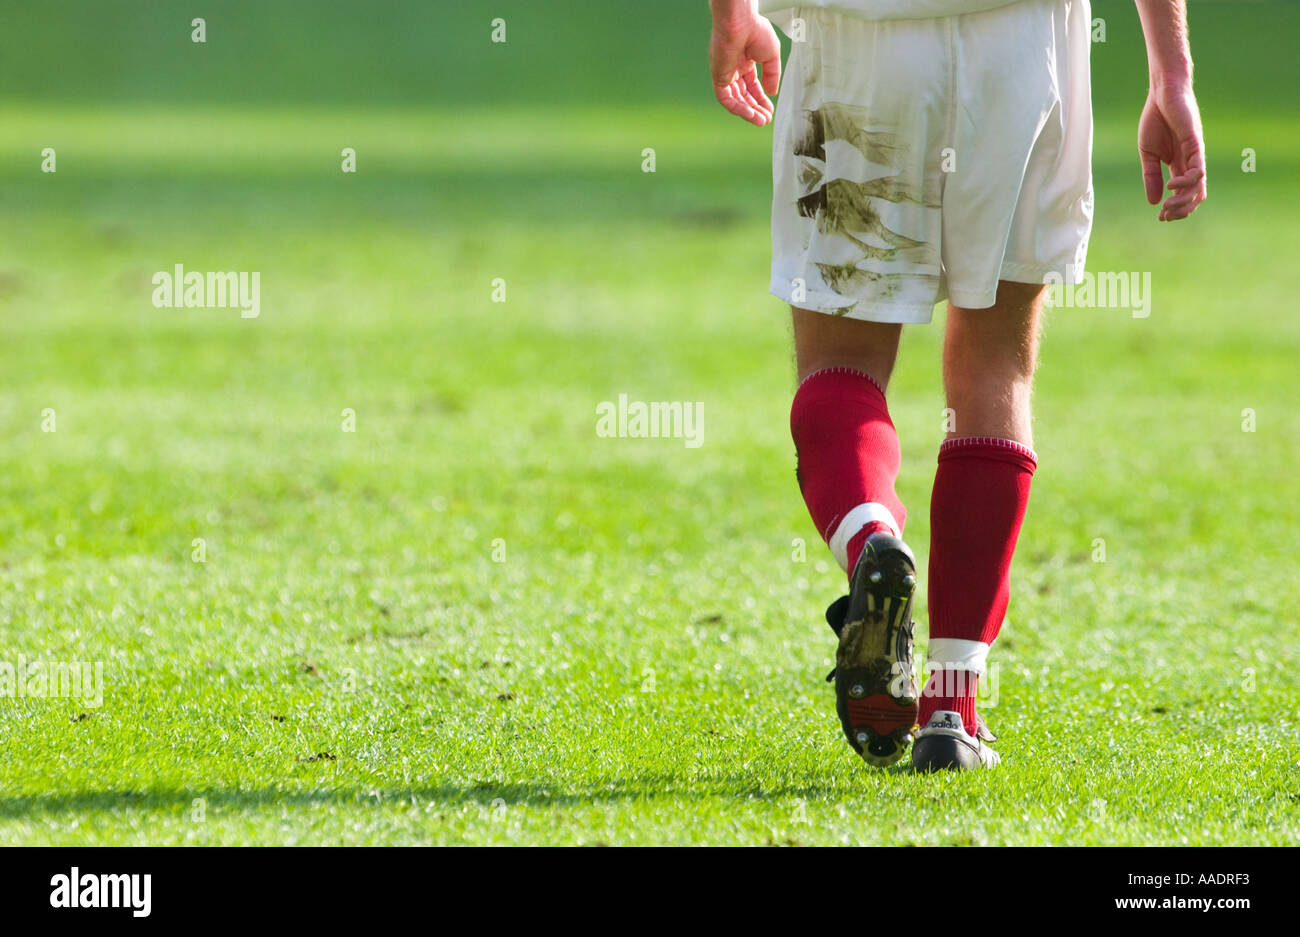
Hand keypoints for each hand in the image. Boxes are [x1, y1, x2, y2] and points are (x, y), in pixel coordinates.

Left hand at [709, 9, 780, 125]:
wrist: (741, 22)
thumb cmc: (755, 30)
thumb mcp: (772, 56)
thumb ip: (772, 75)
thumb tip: (772, 92)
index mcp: (745, 61)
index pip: (752, 86)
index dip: (761, 99)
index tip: (769, 110)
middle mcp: (733, 68)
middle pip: (744, 95)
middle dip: (755, 109)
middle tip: (765, 120)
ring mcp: (725, 73)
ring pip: (735, 100)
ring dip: (747, 112)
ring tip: (760, 121)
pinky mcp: (718, 77)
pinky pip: (726, 98)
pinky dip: (737, 108)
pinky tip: (749, 114)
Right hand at [1138, 78, 1206, 220]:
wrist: (1163, 93)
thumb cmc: (1156, 120)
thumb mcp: (1148, 154)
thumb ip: (1151, 177)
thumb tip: (1154, 203)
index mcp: (1178, 166)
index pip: (1183, 194)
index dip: (1175, 209)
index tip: (1160, 217)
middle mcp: (1190, 163)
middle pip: (1196, 196)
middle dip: (1181, 210)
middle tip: (1164, 215)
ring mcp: (1195, 155)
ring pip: (1199, 187)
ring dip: (1183, 201)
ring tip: (1167, 204)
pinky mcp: (1195, 145)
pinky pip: (1197, 171)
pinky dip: (1186, 183)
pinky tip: (1171, 184)